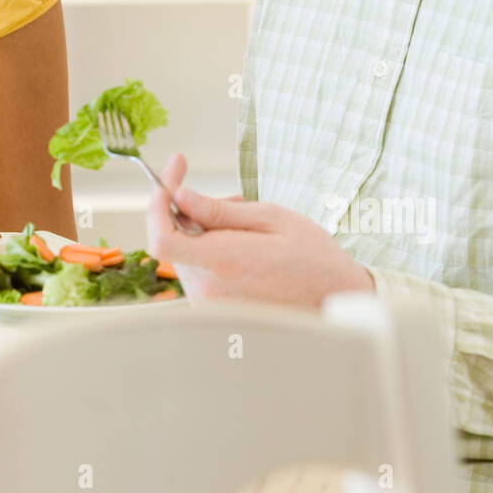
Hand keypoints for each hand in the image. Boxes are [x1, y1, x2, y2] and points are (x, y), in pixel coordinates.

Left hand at [146, 152, 375, 308]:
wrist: (335, 298)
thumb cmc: (311, 256)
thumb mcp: (270, 218)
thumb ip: (219, 210)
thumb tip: (180, 196)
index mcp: (224, 263)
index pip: (162, 239)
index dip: (156, 205)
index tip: (168, 180)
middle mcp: (210, 290)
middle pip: (173, 241)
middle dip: (189, 211)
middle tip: (230, 198)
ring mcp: (211, 305)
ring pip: (186, 254)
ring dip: (204, 231)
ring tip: (247, 223)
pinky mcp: (216, 311)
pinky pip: (198, 271)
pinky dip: (211, 251)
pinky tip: (244, 245)